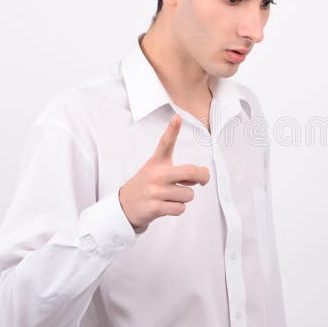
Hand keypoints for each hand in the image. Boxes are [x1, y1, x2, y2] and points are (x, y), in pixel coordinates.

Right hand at [118, 113, 210, 230]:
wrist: (124, 206)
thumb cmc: (148, 185)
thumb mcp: (157, 171)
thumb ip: (180, 171)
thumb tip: (200, 177)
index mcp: (156, 162)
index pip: (165, 143)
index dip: (172, 130)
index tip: (177, 117)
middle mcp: (156, 175)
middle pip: (190, 171)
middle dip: (202, 176)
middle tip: (203, 180)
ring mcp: (155, 191)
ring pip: (188, 194)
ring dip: (184, 198)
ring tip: (170, 197)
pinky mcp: (154, 207)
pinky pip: (180, 208)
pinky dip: (177, 209)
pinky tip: (166, 206)